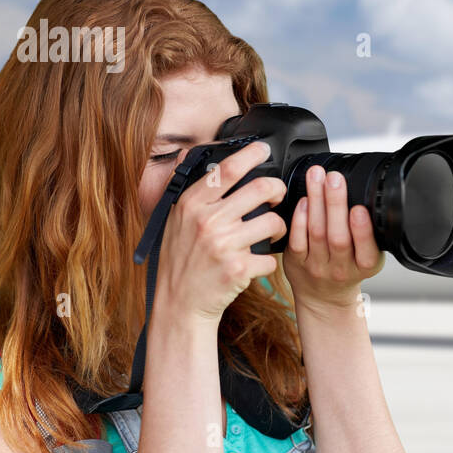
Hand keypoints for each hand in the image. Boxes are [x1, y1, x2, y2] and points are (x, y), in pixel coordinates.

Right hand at [154, 141, 288, 322]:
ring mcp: (224, 245)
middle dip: (278, 189)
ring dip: (279, 227)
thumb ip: (186, 190)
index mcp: (192, 204)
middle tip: (278, 195)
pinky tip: (258, 261)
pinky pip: (271, 256)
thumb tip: (183, 154)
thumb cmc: (180, 260)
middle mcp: (208, 221)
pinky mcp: (238, 269)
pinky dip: (269, 260)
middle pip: (261, 189)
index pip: (227, 169)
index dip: (251, 154)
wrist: (179, 303)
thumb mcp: (173, 220)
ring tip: (271, 231)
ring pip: (273, 221)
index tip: (263, 149)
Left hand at [283, 165, 384, 312]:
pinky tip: (304, 200)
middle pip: (338, 236)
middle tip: (335, 178)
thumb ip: (370, 233)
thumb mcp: (368, 256)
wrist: (325, 298)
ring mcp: (317, 267)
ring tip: (316, 177)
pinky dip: (299, 218)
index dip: (362, 230)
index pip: (366, 249)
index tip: (359, 209)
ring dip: (317, 201)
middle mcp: (342, 269)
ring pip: (316, 232)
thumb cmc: (348, 269)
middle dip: (336, 204)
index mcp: (366, 265)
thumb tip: (365, 193)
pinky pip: (297, 240)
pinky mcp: (297, 263)